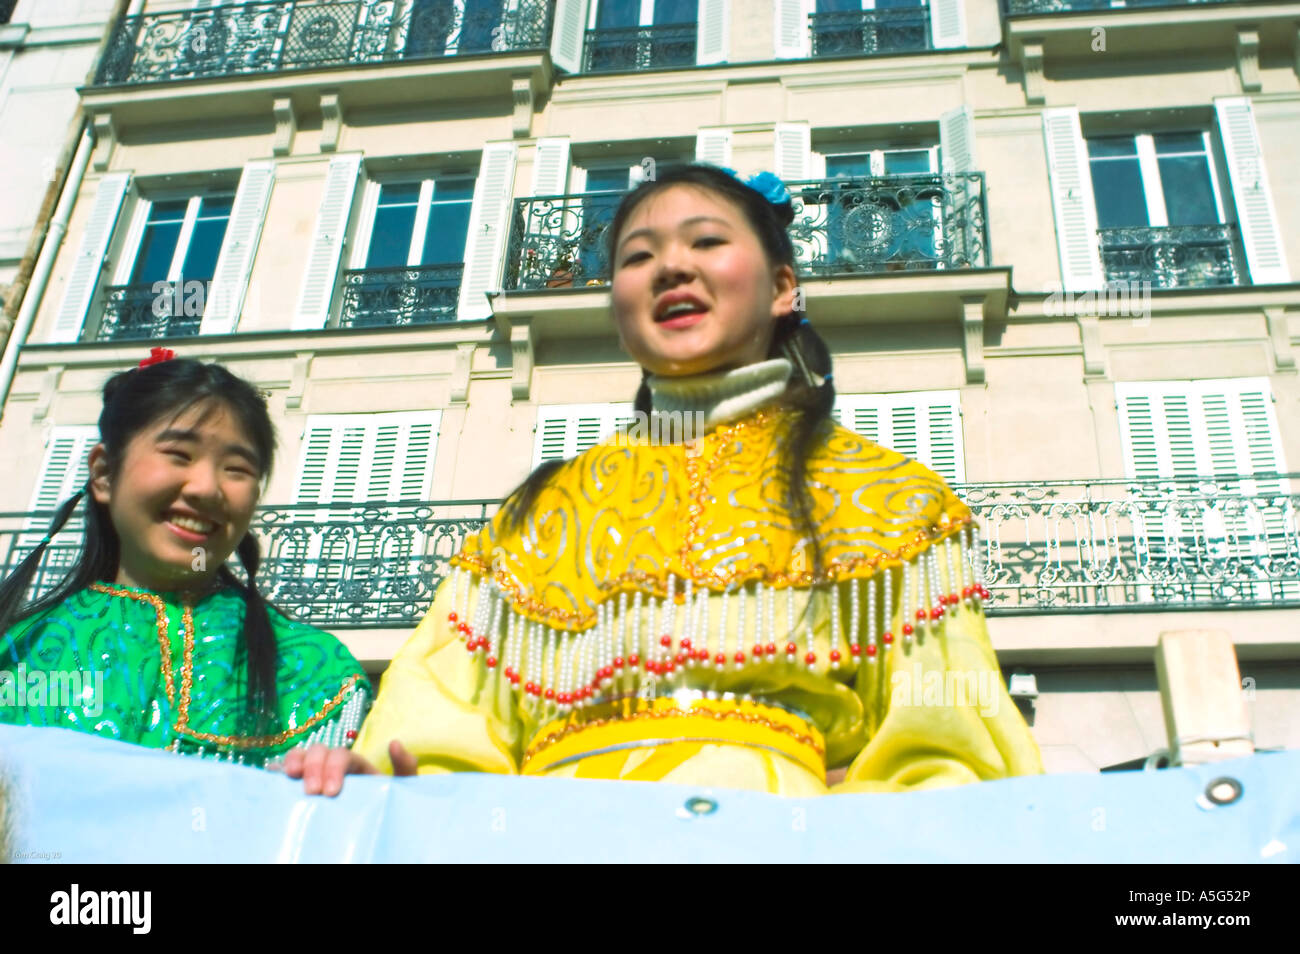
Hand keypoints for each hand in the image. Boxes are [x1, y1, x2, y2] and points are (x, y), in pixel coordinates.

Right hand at [276, 740, 417, 796]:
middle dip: (313, 767)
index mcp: (355, 764)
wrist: (372, 824)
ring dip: (293, 762)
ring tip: (289, 777)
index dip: (333, 767)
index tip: (331, 791)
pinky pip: (284, 773)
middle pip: (319, 751)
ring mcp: (314, 774)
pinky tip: (271, 777)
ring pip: (300, 756)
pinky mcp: (300, 787)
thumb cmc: (386, 802)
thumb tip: (394, 743)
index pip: (342, 755)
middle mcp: (332, 764)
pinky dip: (276, 771)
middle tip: (312, 792)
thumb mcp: (402, 786)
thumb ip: (405, 766)